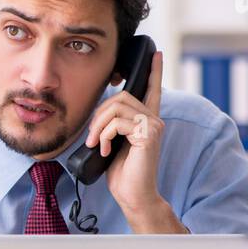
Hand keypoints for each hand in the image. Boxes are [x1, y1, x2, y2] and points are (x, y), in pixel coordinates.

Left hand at [84, 50, 168, 221]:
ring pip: (116, 108)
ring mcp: (154, 125)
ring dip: (98, 126)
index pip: (153, 89)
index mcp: (147, 120)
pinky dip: (103, 135)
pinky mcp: (149, 134)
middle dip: (98, 115)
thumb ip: (113, 124)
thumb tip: (102, 111)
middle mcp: (154, 119)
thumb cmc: (121, 172)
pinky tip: (105, 151)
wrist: (132, 195)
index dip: (154, 71)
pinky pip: (116, 123)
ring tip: (96, 144)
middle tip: (92, 138)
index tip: (155, 53)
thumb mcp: (113, 142)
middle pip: (120, 97)